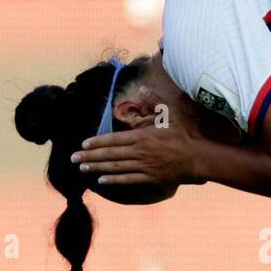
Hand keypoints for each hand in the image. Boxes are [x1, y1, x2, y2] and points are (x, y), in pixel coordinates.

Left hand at [71, 115, 203, 185]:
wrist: (197, 157)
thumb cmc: (184, 135)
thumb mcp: (170, 114)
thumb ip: (154, 102)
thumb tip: (142, 89)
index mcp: (142, 136)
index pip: (114, 139)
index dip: (97, 141)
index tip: (83, 143)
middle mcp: (139, 152)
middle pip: (110, 154)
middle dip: (90, 156)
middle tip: (73, 158)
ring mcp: (144, 166)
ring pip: (115, 167)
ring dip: (97, 168)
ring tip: (82, 168)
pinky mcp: (150, 178)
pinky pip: (128, 180)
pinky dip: (114, 180)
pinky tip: (102, 180)